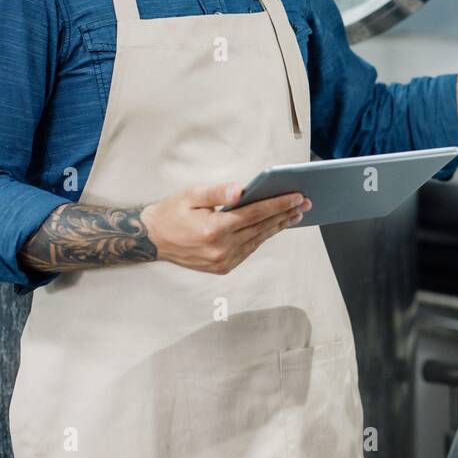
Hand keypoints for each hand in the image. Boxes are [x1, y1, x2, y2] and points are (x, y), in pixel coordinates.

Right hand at [140, 183, 308, 274]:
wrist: (152, 239)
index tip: (297, 196)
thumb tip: (242, 189)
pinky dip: (262, 237)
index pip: (255, 213)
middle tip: (305, 203)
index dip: (278, 204)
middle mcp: (221, 248)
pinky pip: (249, 249)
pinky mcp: (222, 267)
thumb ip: (217, 192)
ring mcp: (222, 261)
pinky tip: (274, 226)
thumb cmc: (172, 212)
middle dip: (285, 214)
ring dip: (278, 226)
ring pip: (258, 240)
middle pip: (261, 227)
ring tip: (295, 214)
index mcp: (214, 229)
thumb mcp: (191, 195)